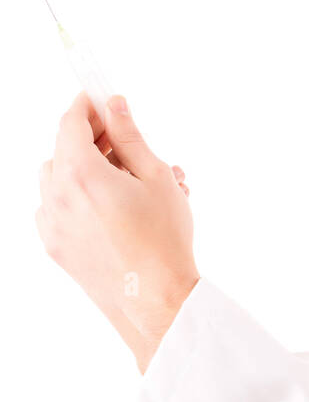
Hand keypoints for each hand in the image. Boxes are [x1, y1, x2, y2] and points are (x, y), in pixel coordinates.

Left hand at [36, 91, 199, 370]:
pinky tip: (107, 209)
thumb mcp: (156, 178)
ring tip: (123, 180)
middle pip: (61, 150)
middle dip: (89, 139)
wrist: (156, 301)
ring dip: (81, 170)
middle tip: (121, 141)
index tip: (100, 101)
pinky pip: (54, 210)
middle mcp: (57, 197)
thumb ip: (130, 137)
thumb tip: (115, 107)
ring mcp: (52, 226)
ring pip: (55, 180)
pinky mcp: (56, 248)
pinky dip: (72, 199)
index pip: (70, 123)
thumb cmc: (163, 242)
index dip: (86, 106)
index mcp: (81, 174)